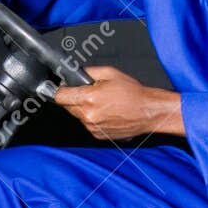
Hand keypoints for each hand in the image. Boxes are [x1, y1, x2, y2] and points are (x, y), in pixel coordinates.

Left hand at [54, 66, 183, 140]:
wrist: (148, 112)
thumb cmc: (133, 93)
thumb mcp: (110, 73)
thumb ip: (88, 72)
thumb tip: (74, 74)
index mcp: (88, 98)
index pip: (60, 96)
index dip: (60, 90)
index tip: (62, 87)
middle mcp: (88, 115)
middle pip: (67, 107)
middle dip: (74, 99)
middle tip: (89, 92)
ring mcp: (93, 127)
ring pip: (78, 116)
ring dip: (84, 109)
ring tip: (102, 103)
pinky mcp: (98, 135)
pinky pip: (88, 125)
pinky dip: (92, 118)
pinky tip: (106, 113)